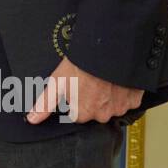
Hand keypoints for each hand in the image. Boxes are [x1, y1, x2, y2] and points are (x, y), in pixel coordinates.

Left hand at [25, 56, 142, 124]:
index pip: (78, 114)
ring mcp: (121, 107)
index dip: (76, 99)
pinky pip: (128, 100)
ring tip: (103, 79)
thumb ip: (45, 104)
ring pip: (112, 106)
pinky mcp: (135, 99)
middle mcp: (103, 115)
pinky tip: (116, 80)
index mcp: (84, 113)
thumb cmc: (80, 65)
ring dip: (108, 96)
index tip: (77, 86)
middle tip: (90, 80)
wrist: (108, 48)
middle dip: (92, 99)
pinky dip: (123, 92)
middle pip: (96, 111)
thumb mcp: (57, 83)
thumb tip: (32, 119)